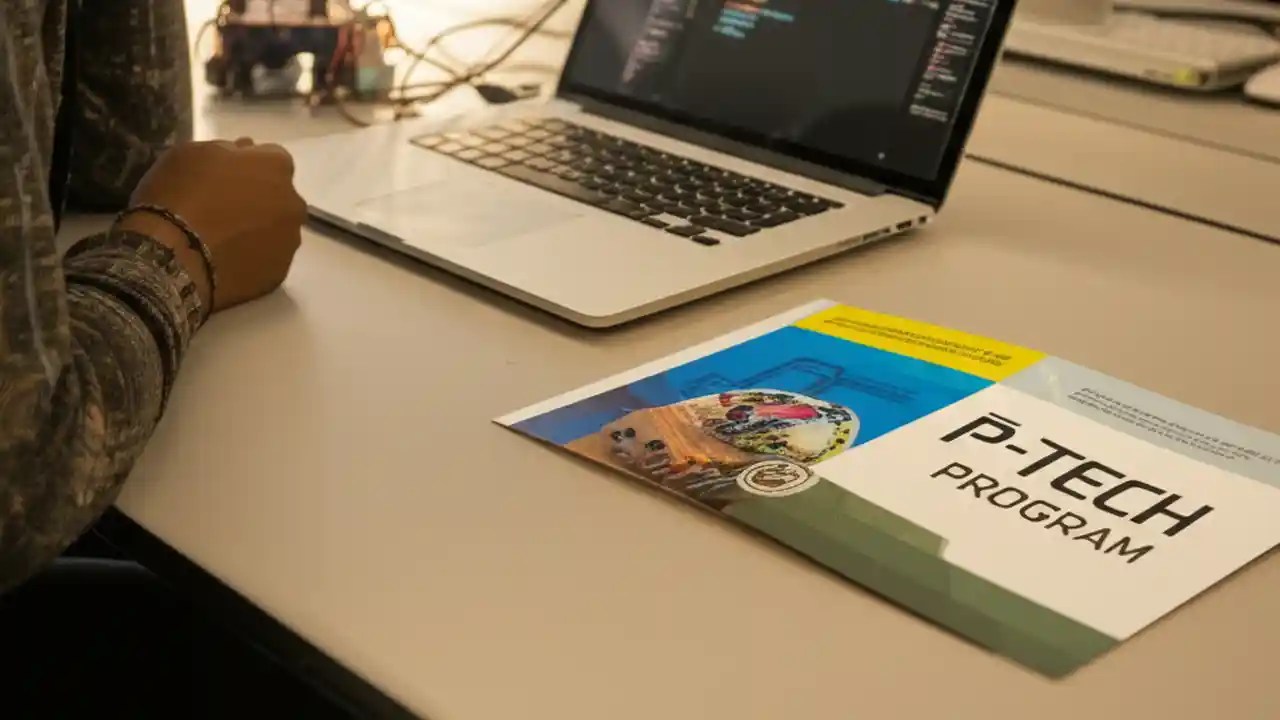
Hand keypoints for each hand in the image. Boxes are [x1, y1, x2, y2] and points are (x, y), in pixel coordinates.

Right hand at [118, 138, 306, 312]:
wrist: (171, 256)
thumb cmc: (179, 195)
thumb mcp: (192, 153)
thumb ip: (227, 150)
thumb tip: (245, 151)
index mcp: (277, 167)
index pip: (271, 158)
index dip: (247, 166)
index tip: (225, 176)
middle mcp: (293, 203)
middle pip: (279, 196)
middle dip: (259, 198)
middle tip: (224, 209)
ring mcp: (289, 242)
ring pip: (277, 229)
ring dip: (259, 230)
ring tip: (224, 239)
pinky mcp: (279, 274)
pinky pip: (268, 260)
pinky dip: (253, 258)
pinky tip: (228, 260)